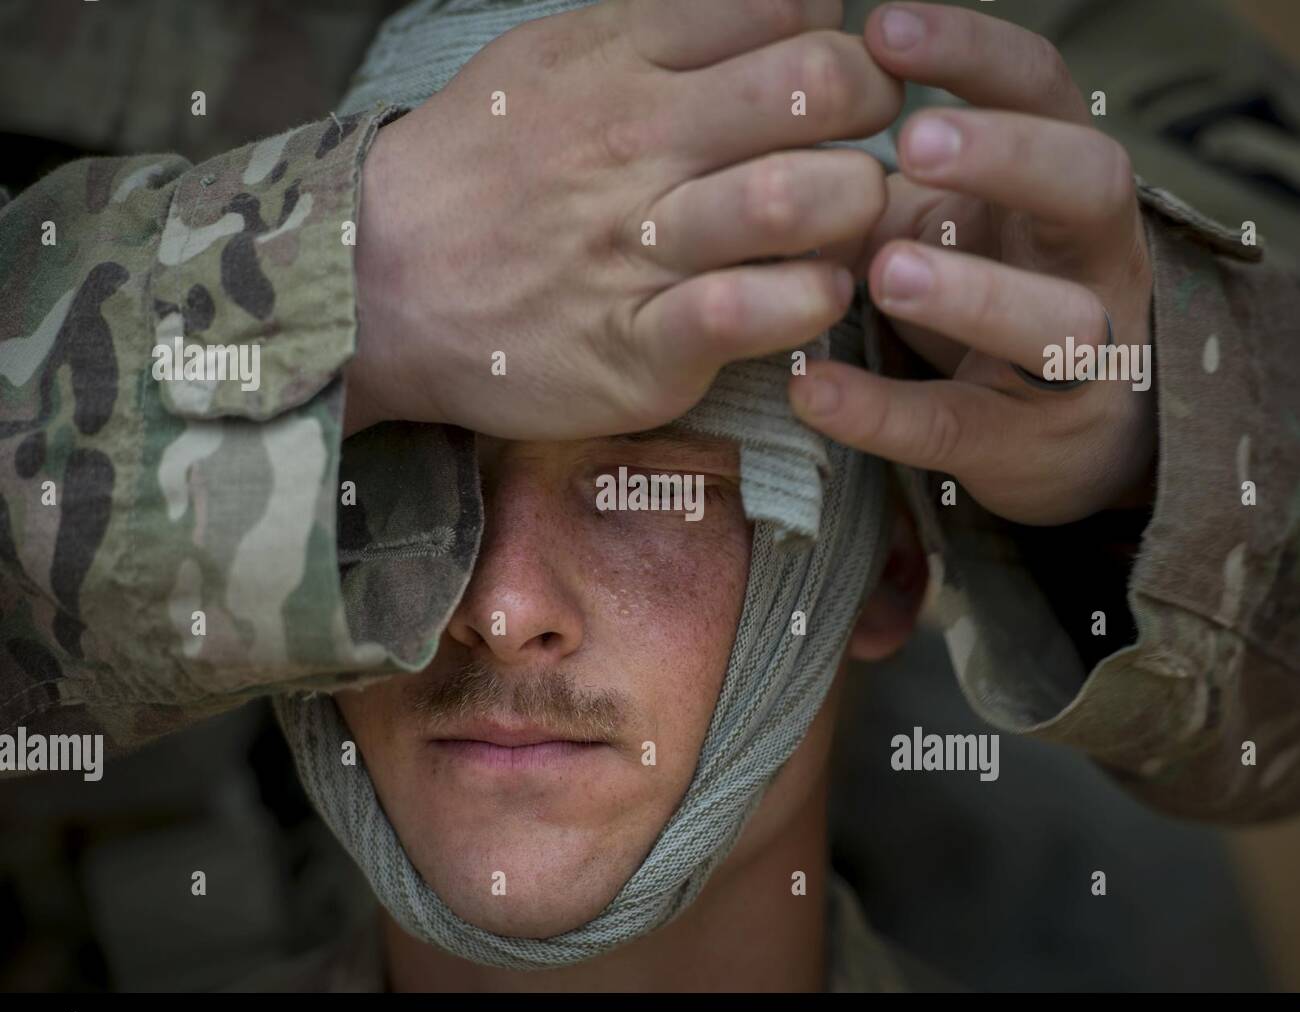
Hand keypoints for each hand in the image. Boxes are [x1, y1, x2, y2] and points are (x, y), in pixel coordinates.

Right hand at [346, 0, 902, 438]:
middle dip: (873, 114)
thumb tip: (771, 3)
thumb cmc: (480, 169)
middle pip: (820, 87)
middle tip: (857, 150)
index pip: (790, 7)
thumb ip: (660, 29)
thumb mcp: (553, 58)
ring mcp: (638, 248)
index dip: (846, 37)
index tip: (838, 82)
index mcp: (623, 59)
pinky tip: (808, 296)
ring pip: (800, 196)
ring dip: (854, 210)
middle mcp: (639, 142)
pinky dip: (808, 301)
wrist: (377, 283)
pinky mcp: (638, 347)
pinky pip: (753, 311)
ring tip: (840, 231)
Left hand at [790, 2, 1155, 524]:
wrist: (1061, 430)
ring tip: (887, 273)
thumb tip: (784, 102)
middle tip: (913, 142)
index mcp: (1063, 181)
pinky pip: (959, 426)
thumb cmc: (985, 289)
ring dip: (973, 293)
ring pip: (1056, 322)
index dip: (975, 55)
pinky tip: (810, 391)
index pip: (1044, 92)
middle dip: (1009, 156)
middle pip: (1089, 186)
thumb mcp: (948, 219)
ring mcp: (1077, 360)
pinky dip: (882, 412)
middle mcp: (1092, 258)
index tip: (884, 27)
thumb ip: (889, 176)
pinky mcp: (1024, 444)